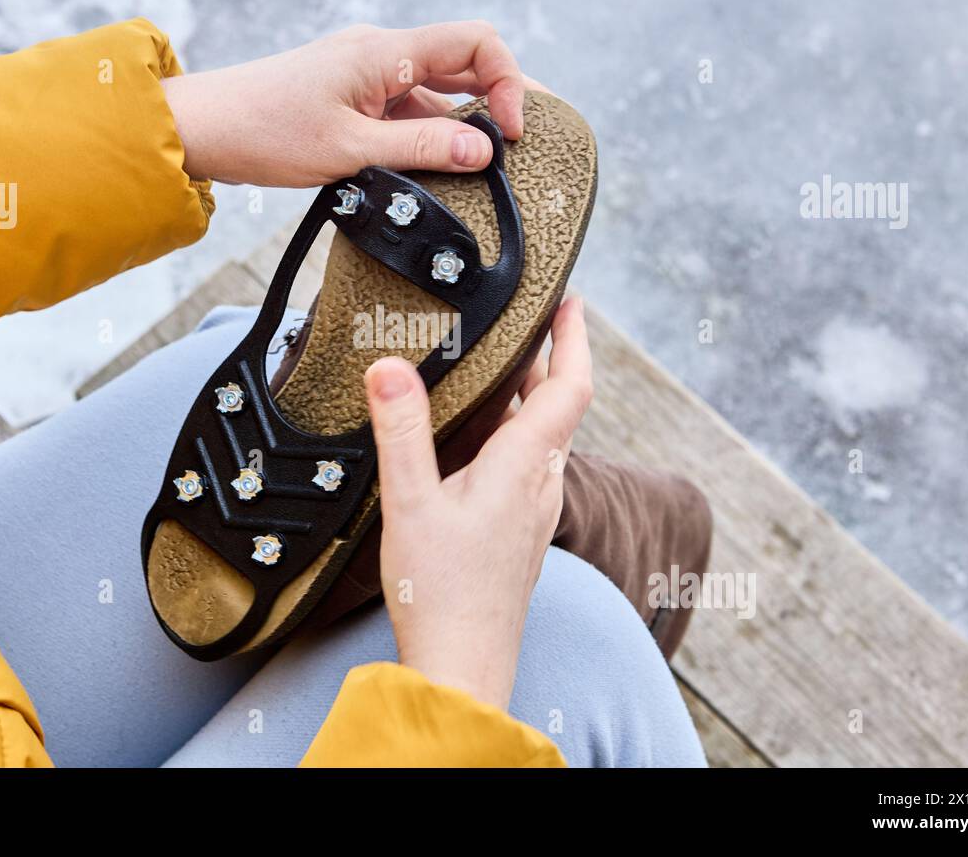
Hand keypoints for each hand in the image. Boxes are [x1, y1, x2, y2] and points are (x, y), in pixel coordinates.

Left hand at [161, 21, 526, 186]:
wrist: (206, 130)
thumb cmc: (265, 132)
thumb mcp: (352, 152)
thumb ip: (423, 150)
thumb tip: (483, 152)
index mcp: (386, 53)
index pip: (476, 44)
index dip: (509, 83)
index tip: (513, 133)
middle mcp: (382, 55)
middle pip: (463, 65)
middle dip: (496, 104)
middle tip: (521, 148)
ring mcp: (367, 76)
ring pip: (435, 95)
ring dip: (458, 129)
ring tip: (476, 173)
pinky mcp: (353, 98)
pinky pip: (406, 112)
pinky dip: (426, 138)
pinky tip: (433, 172)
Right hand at [365, 297, 593, 709]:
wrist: (463, 665)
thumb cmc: (441, 592)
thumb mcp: (410, 502)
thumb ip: (402, 431)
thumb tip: (391, 366)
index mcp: (525, 466)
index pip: (572, 386)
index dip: (575, 339)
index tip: (570, 302)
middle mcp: (542, 485)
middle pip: (559, 407)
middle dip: (547, 360)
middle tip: (524, 324)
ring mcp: (534, 512)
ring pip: (543, 439)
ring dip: (530, 399)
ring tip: (499, 370)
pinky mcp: (519, 534)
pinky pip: (527, 467)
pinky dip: (513, 436)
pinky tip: (477, 444)